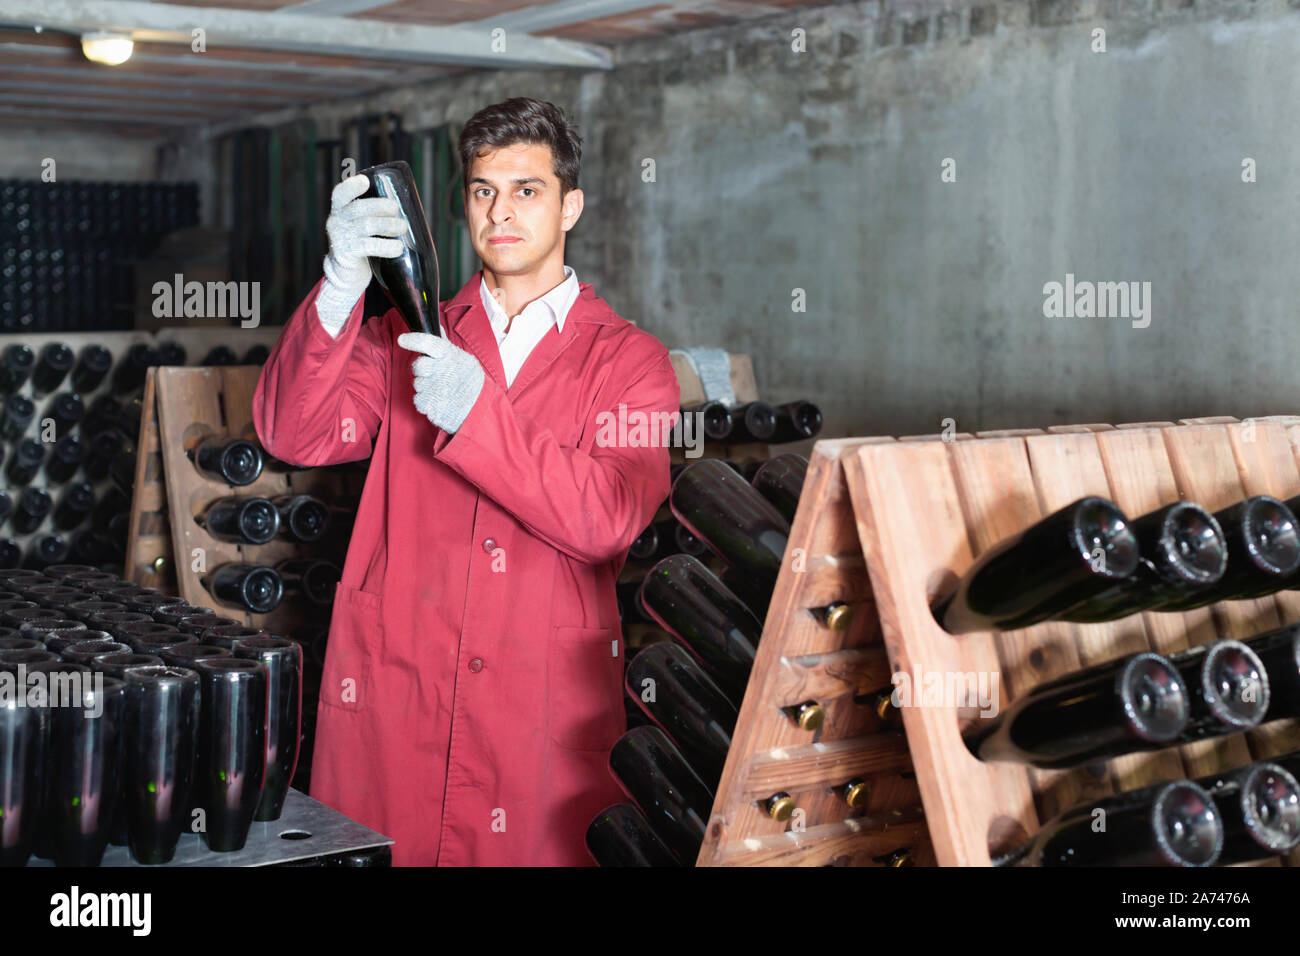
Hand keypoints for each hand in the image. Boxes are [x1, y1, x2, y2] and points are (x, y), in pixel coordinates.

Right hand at [315, 174, 407, 336]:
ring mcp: (340, 238)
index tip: (365, 181)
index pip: (340, 194)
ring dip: (388, 225)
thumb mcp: (362, 225)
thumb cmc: (361, 243)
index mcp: (340, 210)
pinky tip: (398, 248)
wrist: (347, 273)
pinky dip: (386, 246)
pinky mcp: (347, 254)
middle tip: (396, 210)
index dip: (351, 186)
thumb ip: (374, 214)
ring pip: (366, 226)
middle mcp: (337, 221)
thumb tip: (409, 206)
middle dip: (380, 206)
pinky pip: (368, 247)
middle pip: (358, 208)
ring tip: (402, 228)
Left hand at [397, 333, 485, 433]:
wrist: (481, 406)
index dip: (413, 340)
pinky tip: (438, 400)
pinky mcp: (432, 406)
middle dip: (422, 370)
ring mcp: (437, 389)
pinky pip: (419, 400)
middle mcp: (443, 371)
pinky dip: (426, 401)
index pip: (428, 342)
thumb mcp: (461, 358)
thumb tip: (436, 327)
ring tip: (442, 389)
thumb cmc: (469, 379)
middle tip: (433, 374)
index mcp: (450, 355)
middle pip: (418, 366)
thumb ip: (444, 344)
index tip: (402, 339)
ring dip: (426, 387)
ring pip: (418, 384)